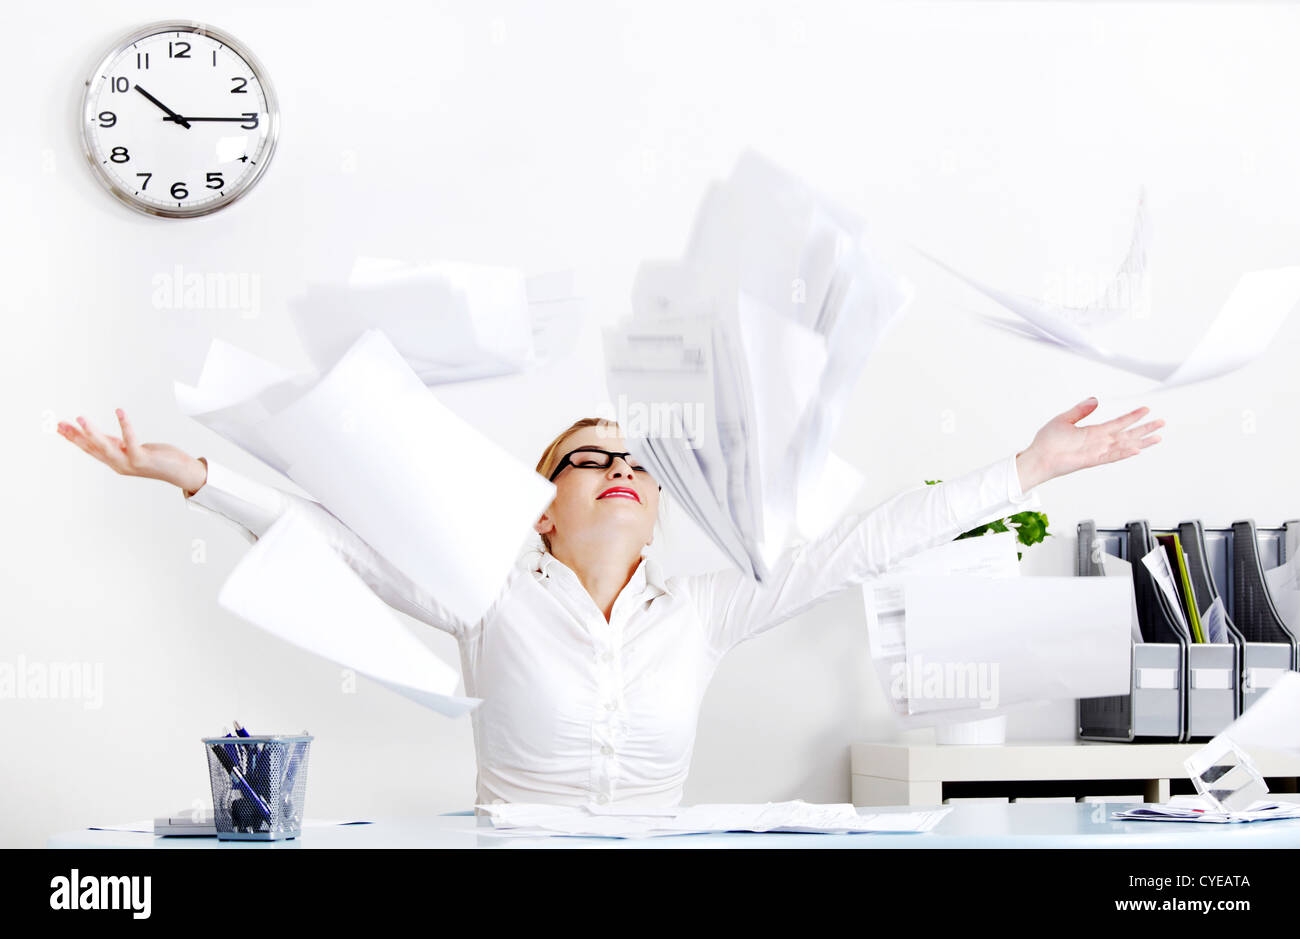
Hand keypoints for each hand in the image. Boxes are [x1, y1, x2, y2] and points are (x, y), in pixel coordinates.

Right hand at [56, 408, 206, 493]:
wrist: (181, 472)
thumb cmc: (159, 459)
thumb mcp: (133, 450)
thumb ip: (117, 444)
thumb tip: (98, 436)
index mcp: (115, 461)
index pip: (89, 449)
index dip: (74, 438)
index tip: (59, 427)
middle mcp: (119, 464)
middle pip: (92, 449)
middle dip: (75, 436)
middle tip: (59, 423)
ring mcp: (129, 463)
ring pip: (105, 447)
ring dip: (92, 432)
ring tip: (80, 418)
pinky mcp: (142, 458)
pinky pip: (130, 440)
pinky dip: (124, 425)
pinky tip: (119, 412)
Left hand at [1016, 397, 1162, 490]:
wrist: (1038, 456)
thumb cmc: (1047, 441)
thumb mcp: (1064, 419)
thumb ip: (1080, 410)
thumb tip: (1094, 400)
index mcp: (1093, 432)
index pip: (1118, 422)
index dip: (1132, 416)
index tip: (1146, 409)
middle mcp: (1099, 442)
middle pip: (1127, 434)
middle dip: (1145, 428)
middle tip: (1162, 423)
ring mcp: (1097, 451)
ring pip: (1124, 445)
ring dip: (1141, 441)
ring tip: (1158, 437)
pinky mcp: (1091, 460)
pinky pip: (1111, 456)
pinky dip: (1124, 453)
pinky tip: (1137, 449)